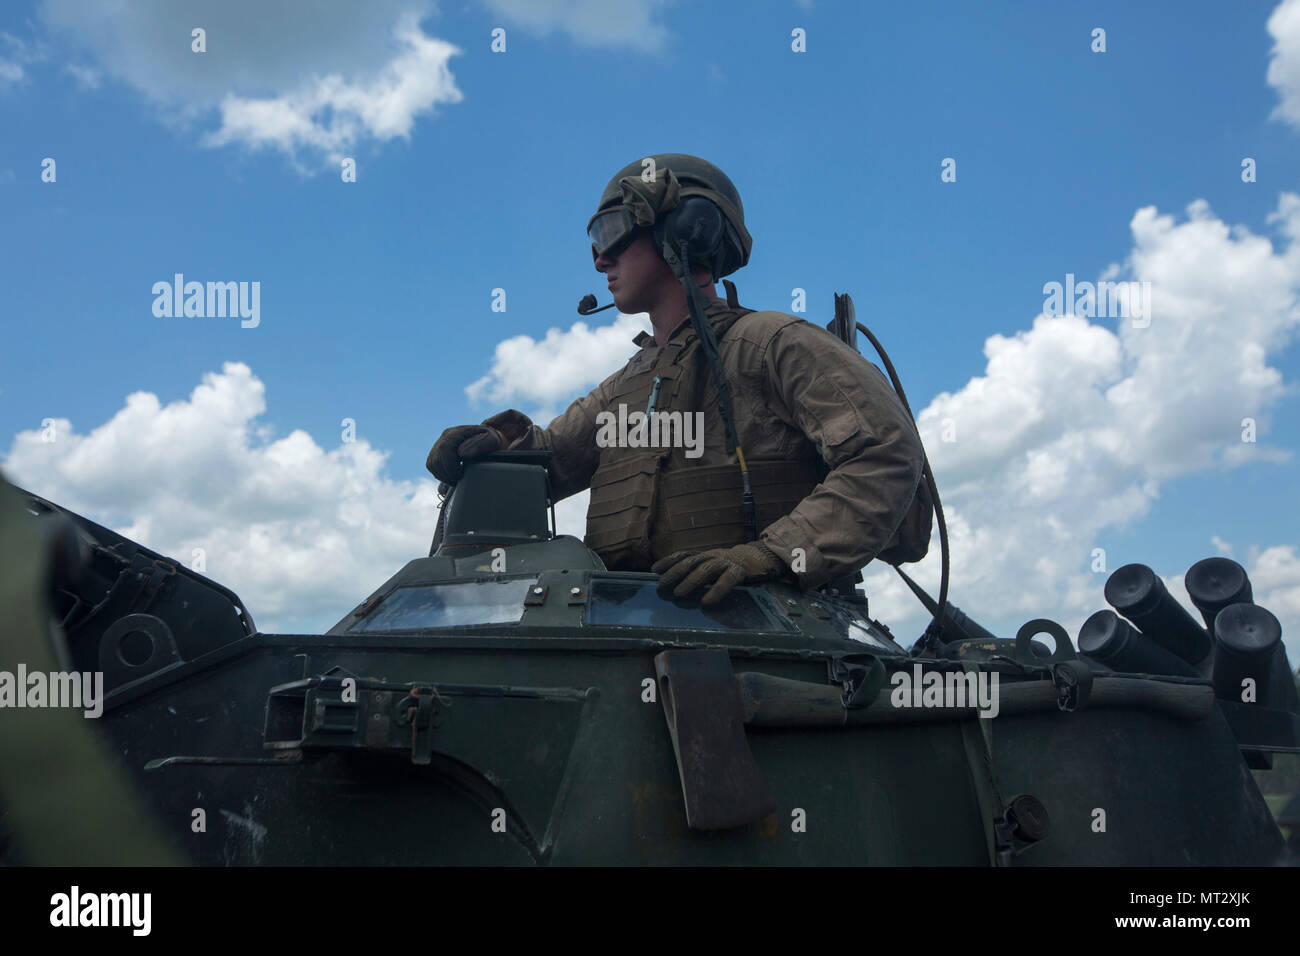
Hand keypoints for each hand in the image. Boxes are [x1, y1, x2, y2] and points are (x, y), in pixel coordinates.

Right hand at [426, 425, 503, 482]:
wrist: (490, 442)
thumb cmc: (493, 442)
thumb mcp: (493, 440)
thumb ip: (480, 444)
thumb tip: (461, 453)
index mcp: (457, 432)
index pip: (444, 449)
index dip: (450, 466)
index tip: (460, 474)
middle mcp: (446, 436)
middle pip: (435, 458)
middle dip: (446, 473)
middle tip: (457, 480)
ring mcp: (440, 443)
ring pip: (432, 463)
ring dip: (442, 476)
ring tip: (455, 479)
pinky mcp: (438, 452)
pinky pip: (431, 466)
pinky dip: (440, 474)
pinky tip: (451, 476)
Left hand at [652, 542, 789, 605]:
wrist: (758, 558)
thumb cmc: (730, 566)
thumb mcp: (711, 565)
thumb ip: (697, 571)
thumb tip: (672, 583)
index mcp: (705, 555)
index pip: (684, 555)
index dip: (669, 561)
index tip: (654, 570)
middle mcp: (713, 556)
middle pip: (691, 562)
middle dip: (675, 573)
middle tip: (662, 585)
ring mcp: (726, 562)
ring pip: (706, 569)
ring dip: (691, 581)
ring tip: (679, 594)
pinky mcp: (740, 571)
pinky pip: (727, 580)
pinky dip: (716, 591)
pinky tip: (707, 602)